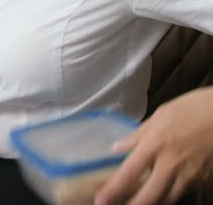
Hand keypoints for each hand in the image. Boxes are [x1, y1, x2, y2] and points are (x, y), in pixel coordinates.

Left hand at [95, 87, 212, 204]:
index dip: (113, 190)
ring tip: (136, 204)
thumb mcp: (159, 116)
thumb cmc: (191, 109)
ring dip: (151, 204)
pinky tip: (160, 195)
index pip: (129, 173)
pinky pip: (182, 193)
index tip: (101, 200)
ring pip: (167, 199)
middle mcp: (171, 163)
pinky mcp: (203, 179)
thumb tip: (117, 148)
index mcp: (155, 145)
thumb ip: (137, 135)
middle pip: (149, 195)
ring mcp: (190, 174)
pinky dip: (170, 197)